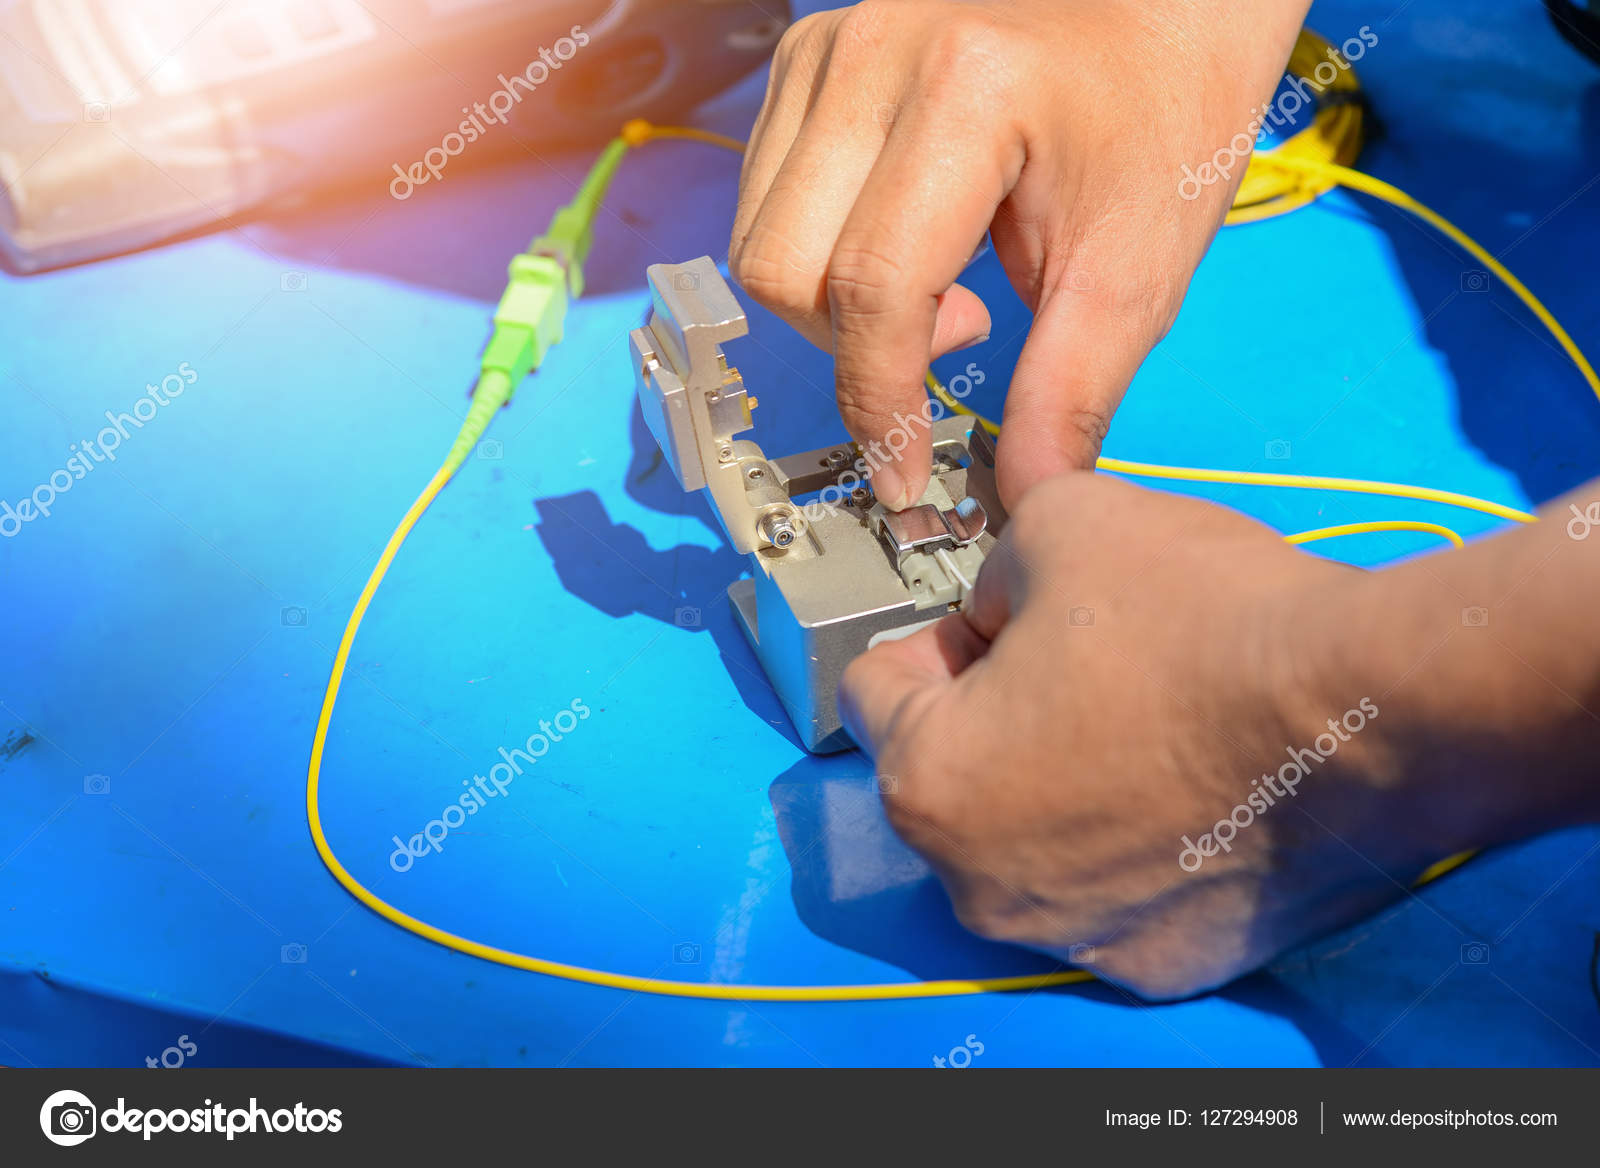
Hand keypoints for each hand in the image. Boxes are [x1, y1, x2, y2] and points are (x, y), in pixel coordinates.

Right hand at [731, 0, 1310, 507]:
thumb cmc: (1168, 103)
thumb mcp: (1138, 262)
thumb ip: (1071, 390)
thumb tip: (1023, 500)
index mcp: (966, 92)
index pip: (871, 289)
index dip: (879, 406)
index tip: (906, 475)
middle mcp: (871, 55)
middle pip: (785, 272)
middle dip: (856, 349)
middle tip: (962, 329)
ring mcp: (829, 47)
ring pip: (759, 240)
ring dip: (834, 302)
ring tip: (942, 279)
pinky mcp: (810, 56)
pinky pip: (765, 196)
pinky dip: (820, 251)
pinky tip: (909, 236)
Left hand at [837, 472, 1599, 997]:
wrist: (1375, 712)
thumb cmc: (1200, 617)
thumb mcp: (1063, 523)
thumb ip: (995, 562)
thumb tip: (1001, 600)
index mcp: (928, 784)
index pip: (876, 690)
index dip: (937, 632)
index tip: (1005, 614)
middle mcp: (979, 888)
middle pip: (954, 774)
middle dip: (999, 712)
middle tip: (1089, 659)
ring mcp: (1075, 938)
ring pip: (1034, 838)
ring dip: (1067, 781)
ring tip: (1159, 720)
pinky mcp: (1163, 965)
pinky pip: (1115, 888)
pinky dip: (1139, 842)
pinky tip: (1202, 789)